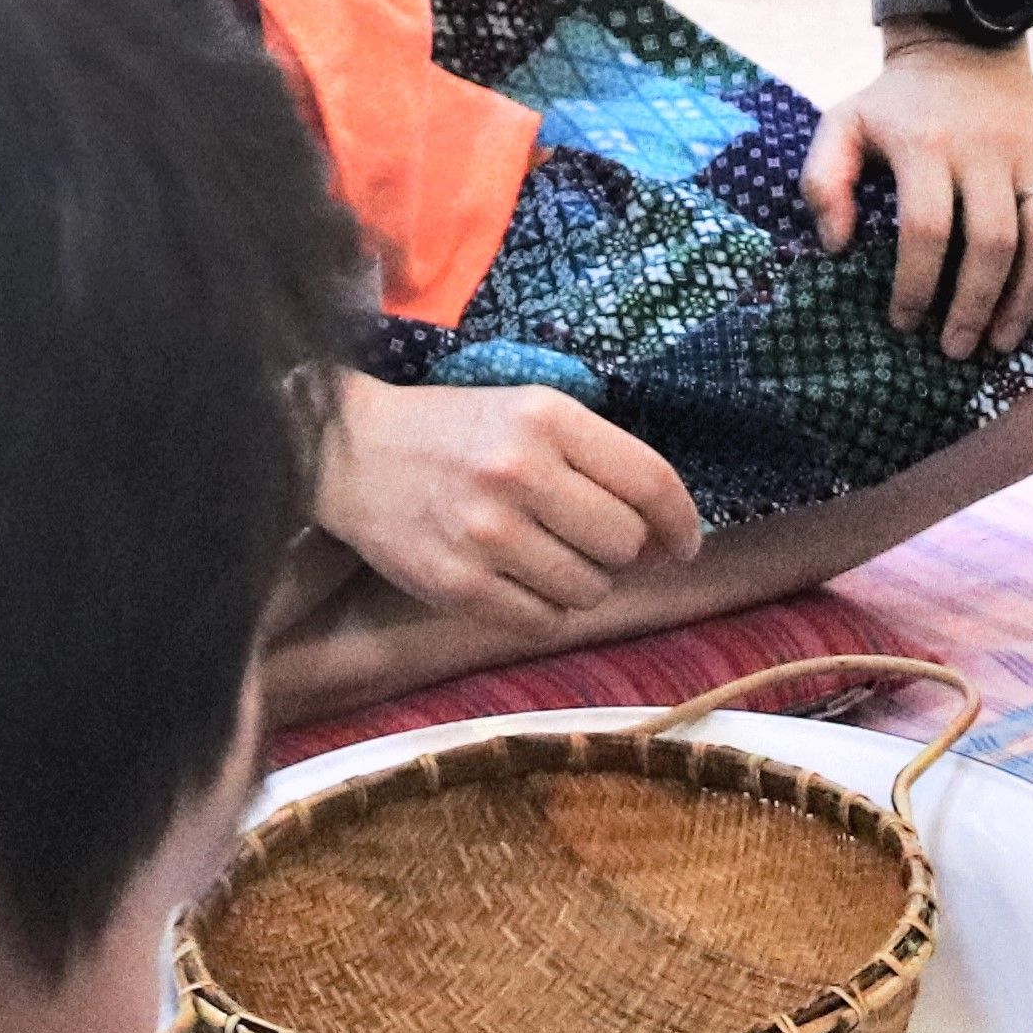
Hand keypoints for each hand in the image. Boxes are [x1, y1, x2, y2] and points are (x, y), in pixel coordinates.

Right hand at [313, 376, 701, 628]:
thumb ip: (596, 459)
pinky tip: (517, 580)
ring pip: (589, 590)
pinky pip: (544, 621)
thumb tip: (666, 538)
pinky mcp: (459, 584)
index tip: (682, 544)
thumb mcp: (525, 411)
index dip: (681, 522)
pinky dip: (544, 609)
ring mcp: (486, 533)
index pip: (649, 481)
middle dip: (621, 552)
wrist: (349, 453)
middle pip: (625, 544)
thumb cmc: (453, 434)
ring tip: (543, 556)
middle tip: (586, 540)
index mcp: (545, 418)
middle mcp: (518, 472)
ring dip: (581, 583)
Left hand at [804, 34, 1032, 358]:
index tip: (904, 323)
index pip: (926, 229)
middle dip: (974, 307)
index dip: (916, 286)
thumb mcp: (844, 125)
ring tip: (1003, 338)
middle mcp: (989, 145)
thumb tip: (834, 245)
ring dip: (1028, 300)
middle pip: (993, 244)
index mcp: (928, 142)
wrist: (966, 46)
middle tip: (957, 348)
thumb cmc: (899, 107)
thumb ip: (823, 180)